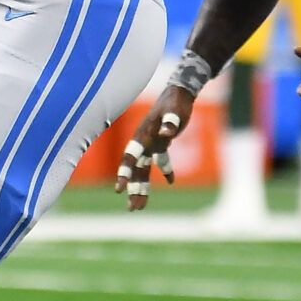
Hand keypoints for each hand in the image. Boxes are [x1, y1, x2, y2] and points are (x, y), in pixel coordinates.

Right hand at [114, 85, 195, 211]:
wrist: (180, 92)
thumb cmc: (176, 101)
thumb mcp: (174, 110)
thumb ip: (170, 121)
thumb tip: (166, 133)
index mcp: (144, 135)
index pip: (131, 157)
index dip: (125, 173)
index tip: (119, 189)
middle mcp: (145, 141)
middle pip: (136, 169)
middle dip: (133, 189)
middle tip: (132, 208)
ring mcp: (152, 142)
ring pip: (145, 169)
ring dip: (143, 186)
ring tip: (140, 206)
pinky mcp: (161, 142)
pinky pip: (160, 160)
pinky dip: (165, 170)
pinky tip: (170, 182)